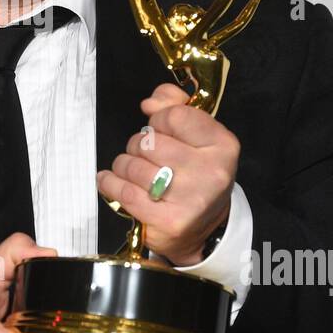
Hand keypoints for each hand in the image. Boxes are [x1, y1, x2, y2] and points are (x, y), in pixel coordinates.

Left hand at [96, 83, 237, 266]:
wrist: (203, 228)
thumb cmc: (196, 172)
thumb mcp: (196, 135)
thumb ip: (174, 106)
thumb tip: (149, 104)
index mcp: (222, 145)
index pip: (174, 116)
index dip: (158, 121)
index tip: (159, 131)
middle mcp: (211, 172)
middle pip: (149, 142)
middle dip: (137, 145)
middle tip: (143, 154)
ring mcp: (191, 200)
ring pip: (133, 166)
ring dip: (123, 164)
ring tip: (131, 169)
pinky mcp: (168, 221)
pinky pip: (124, 192)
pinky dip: (110, 183)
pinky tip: (111, 181)